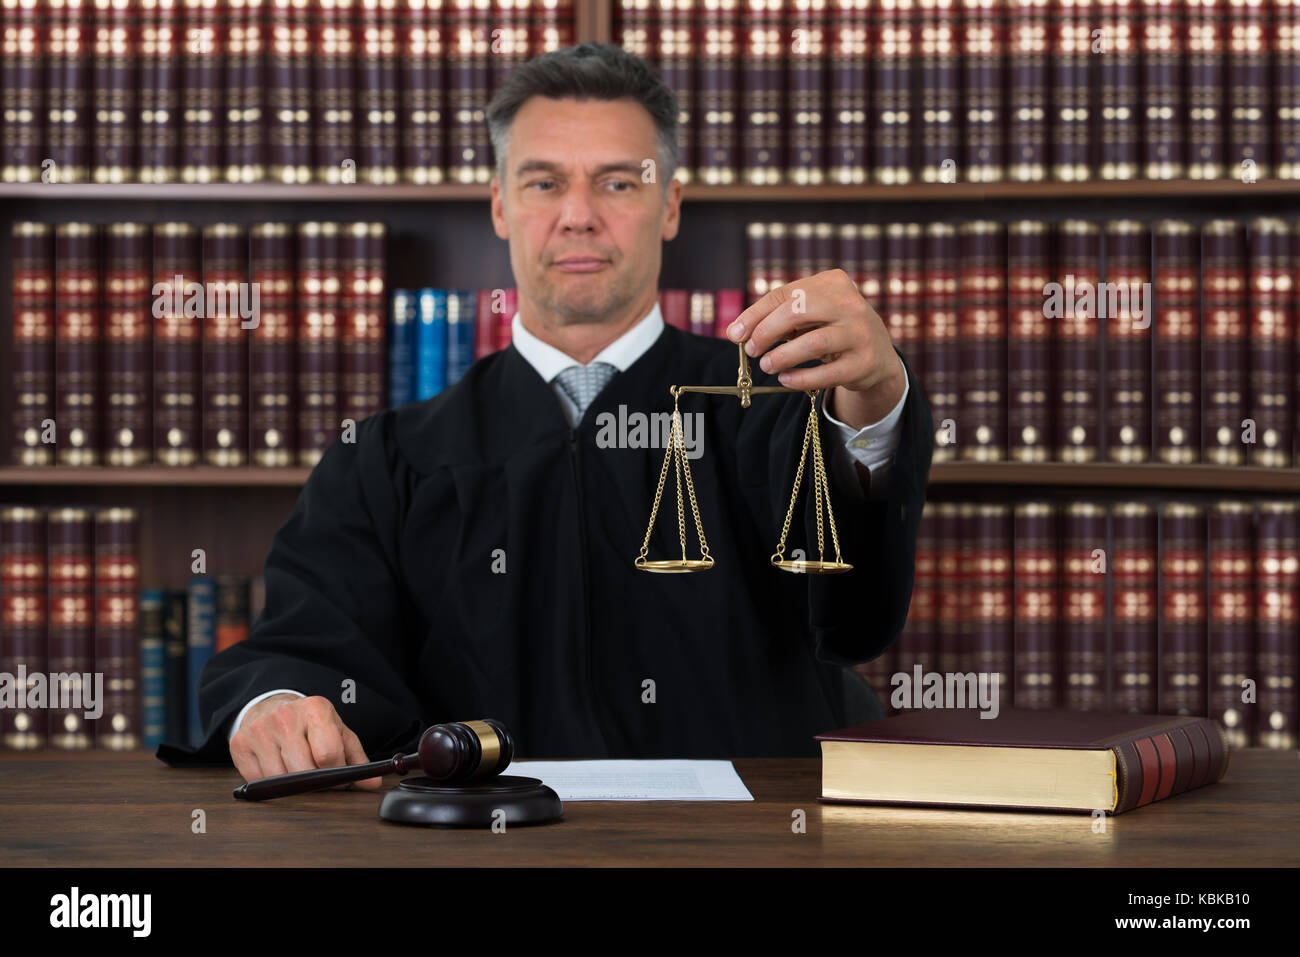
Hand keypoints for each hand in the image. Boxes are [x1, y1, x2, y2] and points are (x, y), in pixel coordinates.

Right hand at [229, 694, 382, 789]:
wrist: (272, 707)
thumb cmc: (311, 725)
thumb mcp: (338, 733)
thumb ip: (356, 758)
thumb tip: (371, 784)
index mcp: (315, 709)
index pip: (328, 754)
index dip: (336, 773)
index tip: (337, 776)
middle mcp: (285, 716)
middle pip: (303, 770)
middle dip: (314, 781)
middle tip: (316, 777)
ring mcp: (260, 729)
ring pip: (279, 779)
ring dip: (291, 785)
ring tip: (296, 771)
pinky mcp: (239, 743)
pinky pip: (257, 780)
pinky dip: (269, 783)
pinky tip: (276, 769)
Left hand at [724, 269, 905, 428]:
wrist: (877, 354)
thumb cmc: (831, 329)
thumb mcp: (809, 315)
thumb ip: (775, 317)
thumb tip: (735, 332)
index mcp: (833, 282)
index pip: (786, 294)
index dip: (755, 314)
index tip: (735, 334)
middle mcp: (850, 303)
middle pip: (798, 310)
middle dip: (767, 331)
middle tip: (752, 350)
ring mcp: (861, 333)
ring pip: (815, 342)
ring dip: (783, 356)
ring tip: (767, 366)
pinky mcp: (865, 362)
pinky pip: (828, 373)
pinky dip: (801, 378)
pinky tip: (785, 379)